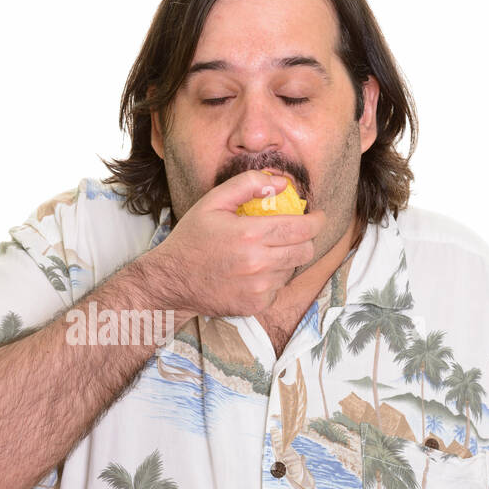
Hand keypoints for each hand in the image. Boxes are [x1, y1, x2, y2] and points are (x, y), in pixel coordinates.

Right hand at [137, 169, 325, 317]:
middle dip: (307, 239)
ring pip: (292, 270)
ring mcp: (258, 288)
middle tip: (296, 233)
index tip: (317, 217)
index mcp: (250, 234)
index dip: (317, 221)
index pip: (302, 229)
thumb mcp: (212, 202)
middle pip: (305, 251)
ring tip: (266, 252)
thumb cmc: (191, 239)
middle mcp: (257, 263)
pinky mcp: (255, 305)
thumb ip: (247, 185)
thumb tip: (281, 183)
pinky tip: (254, 272)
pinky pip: (278, 289)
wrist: (171, 281)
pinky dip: (273, 279)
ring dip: (287, 259)